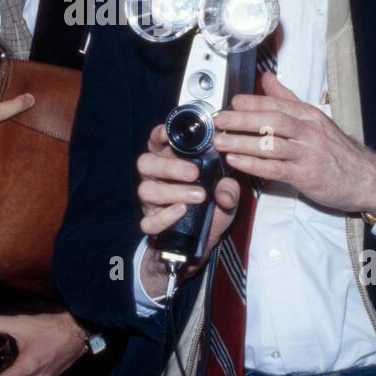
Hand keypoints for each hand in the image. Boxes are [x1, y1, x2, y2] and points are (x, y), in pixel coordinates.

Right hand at [135, 123, 240, 296]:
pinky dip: (165, 216)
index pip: (157, 142)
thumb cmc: (211, 205)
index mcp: (170, 160)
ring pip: (146, 190)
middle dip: (168, 166)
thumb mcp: (227, 193)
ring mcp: (151, 201)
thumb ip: (229, 187)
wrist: (203, 242)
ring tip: (198, 195)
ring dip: (172, 191)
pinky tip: (181, 211)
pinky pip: (149, 221)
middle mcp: (155, 177)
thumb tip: (225, 192)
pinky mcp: (152, 223)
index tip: (169, 134)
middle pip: (146, 162)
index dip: (160, 135)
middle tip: (193, 172)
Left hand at [210, 72, 375, 213]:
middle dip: (242, 120)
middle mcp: (309, 132)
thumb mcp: (315, 120)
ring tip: (221, 141)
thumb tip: (267, 78)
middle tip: (220, 120)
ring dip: (242, 143)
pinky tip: (237, 162)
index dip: (253, 102)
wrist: (367, 178)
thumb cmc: (338, 151)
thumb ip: (288, 99)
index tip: (232, 102)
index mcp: (310, 115)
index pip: (277, 104)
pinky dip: (254, 165)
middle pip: (272, 121)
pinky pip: (275, 169)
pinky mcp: (306, 176)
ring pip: (271, 145)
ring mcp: (308, 154)